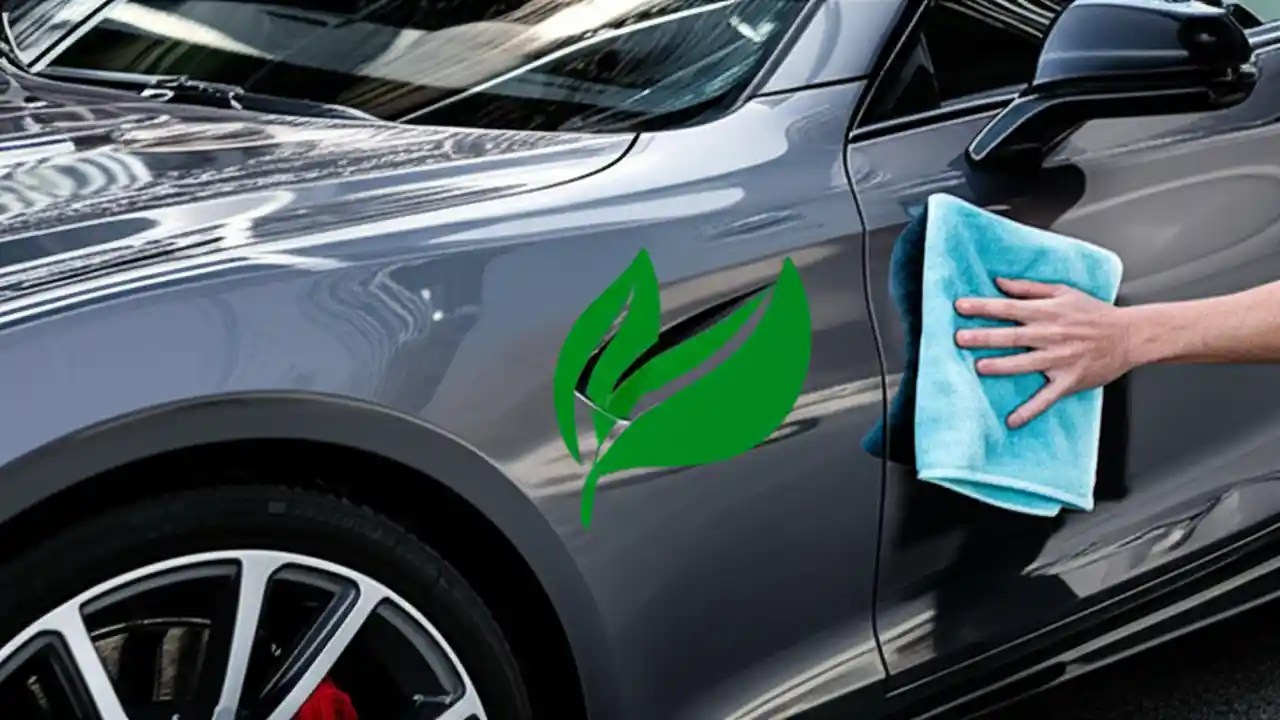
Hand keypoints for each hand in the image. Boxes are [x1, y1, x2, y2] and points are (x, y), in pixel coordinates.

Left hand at [954, 278, 1133, 428]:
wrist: (1130, 335)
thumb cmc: (1095, 313)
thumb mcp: (1063, 292)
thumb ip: (1029, 288)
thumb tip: (999, 282)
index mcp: (1046, 313)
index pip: (1008, 308)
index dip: (982, 307)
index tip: (959, 306)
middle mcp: (1050, 336)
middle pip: (1011, 336)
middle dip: (984, 337)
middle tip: (959, 338)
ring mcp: (1059, 360)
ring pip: (1024, 364)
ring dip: (1001, 366)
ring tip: (979, 367)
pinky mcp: (1069, 380)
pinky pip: (1046, 398)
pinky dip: (1030, 410)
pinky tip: (1012, 420)